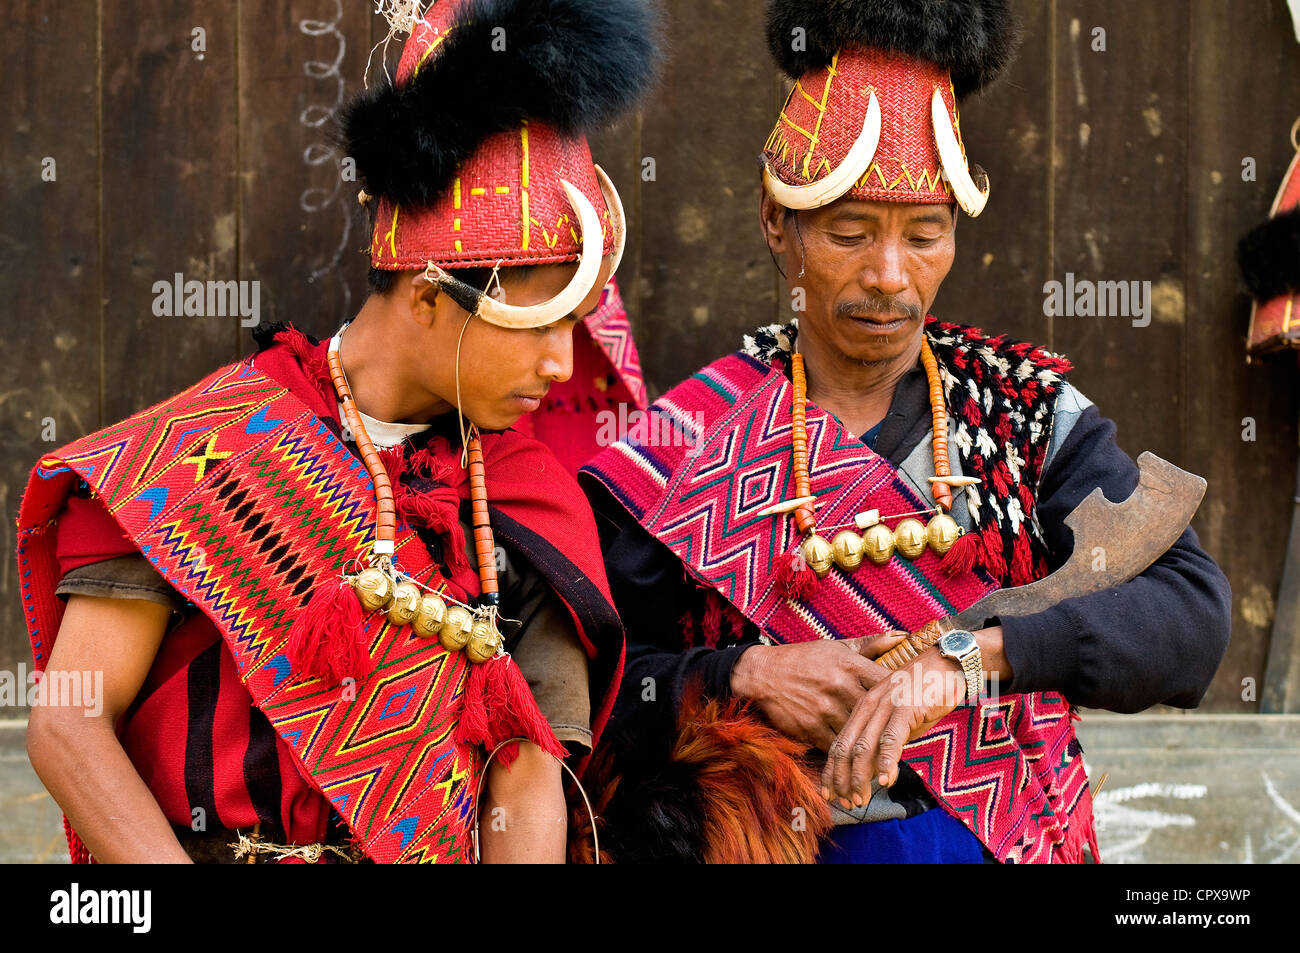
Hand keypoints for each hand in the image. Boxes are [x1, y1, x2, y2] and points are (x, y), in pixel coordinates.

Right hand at [729, 633, 903, 750]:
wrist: (762, 675)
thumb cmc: (804, 659)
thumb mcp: (837, 647)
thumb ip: (872, 644)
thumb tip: (903, 636)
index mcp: (849, 664)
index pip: (887, 681)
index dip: (904, 694)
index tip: (915, 703)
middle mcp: (839, 685)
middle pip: (877, 711)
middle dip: (893, 724)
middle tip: (910, 735)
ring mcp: (824, 708)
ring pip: (859, 733)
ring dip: (872, 744)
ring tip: (891, 752)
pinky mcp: (811, 727)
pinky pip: (838, 746)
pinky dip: (849, 752)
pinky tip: (859, 757)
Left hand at [820, 646, 967, 808]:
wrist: (949, 662)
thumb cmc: (925, 691)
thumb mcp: (899, 716)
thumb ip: (885, 738)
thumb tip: (876, 770)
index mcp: (863, 707)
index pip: (839, 743)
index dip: (833, 772)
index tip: (830, 794)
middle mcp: (868, 706)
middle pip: (845, 748)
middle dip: (841, 780)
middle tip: (844, 803)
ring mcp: (885, 705)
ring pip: (863, 746)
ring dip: (859, 777)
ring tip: (859, 799)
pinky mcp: (905, 707)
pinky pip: (892, 738)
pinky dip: (886, 762)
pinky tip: (884, 781)